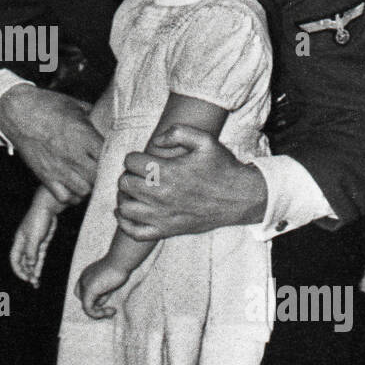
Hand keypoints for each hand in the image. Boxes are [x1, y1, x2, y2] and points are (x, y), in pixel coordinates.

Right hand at [0, 85, 101, 205]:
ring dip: (88, 186)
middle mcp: (73, 155)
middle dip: (102, 175)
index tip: (111, 157)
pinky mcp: (45, 176)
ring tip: (87, 178)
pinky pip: (64, 197)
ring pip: (84, 190)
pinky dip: (71, 195)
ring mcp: (58, 168)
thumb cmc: (47, 106)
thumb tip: (107, 122)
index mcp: (84, 136)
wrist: (17, 112)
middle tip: (100, 170)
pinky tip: (72, 186)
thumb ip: (93, 119)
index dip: (112, 160)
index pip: (109, 158)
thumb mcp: (76, 106)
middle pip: (98, 177)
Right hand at [9, 200, 57, 287]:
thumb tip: (30, 264)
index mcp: (19, 242)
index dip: (18, 270)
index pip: (15, 259)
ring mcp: (33, 245)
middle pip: (23, 262)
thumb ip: (31, 251)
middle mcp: (25, 245)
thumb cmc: (38, 220)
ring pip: (31, 262)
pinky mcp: (41, 244)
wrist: (48, 209)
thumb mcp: (34, 236)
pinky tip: (38, 274)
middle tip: (33, 283)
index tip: (25, 278)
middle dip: (27, 273)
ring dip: (33, 272)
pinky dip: (38, 266)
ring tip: (35, 283)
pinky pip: (38, 258)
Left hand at [76, 257, 128, 319]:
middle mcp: (82, 279)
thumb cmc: (119, 268)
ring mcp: (84, 284)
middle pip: (83, 299)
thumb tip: (100, 304)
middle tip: (110, 307)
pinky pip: (88, 308)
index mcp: (86, 275)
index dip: (94, 299)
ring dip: (99, 312)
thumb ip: (103, 291)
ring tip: (112, 311)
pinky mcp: (89, 290)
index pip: (82, 291)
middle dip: (96, 305)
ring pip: (86, 305)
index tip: (108, 300)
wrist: (121, 260)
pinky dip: (97, 314)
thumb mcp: (109, 282)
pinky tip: (110, 311)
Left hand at [116, 125, 267, 239]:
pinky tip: (131, 211)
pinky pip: (135, 232)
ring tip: (136, 192)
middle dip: (129, 175)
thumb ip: (177, 132)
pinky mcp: (167, 231)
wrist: (240, 198)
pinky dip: (126, 223)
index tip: (145, 160)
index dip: (134, 157)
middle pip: (124, 183)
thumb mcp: (205, 140)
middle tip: (141, 175)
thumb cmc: (222, 167)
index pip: (130, 162)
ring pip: (125, 207)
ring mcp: (163, 216)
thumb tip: (155, 142)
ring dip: (126, 197)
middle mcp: (162, 195)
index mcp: (168, 172)